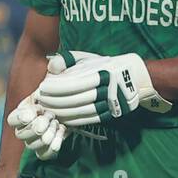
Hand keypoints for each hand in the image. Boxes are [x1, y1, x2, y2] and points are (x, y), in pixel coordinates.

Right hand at [7, 97, 66, 160]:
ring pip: (34, 145)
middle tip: (51, 115)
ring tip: (57, 122)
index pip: (12, 121)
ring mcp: (31, 144)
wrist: (68, 110)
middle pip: (22, 135)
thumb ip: (39, 94)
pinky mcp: (43, 152)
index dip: (24, 116)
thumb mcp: (45, 92)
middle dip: (40, 124)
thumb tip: (35, 103)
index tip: (39, 109)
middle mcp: (21, 132)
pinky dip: (56, 141)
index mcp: (18, 116)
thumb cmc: (54, 100)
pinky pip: (45, 154)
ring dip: (50, 131)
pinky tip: (61, 130)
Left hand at [37, 51, 170, 125]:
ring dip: (59, 113)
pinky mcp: (110, 114)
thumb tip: (51, 68)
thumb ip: (68, 60)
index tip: (41, 88)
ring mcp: (109, 103)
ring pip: (79, 112)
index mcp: (100, 72)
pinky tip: (61, 117)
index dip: (54, 88)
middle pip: (73, 99)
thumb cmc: (106, 65)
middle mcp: (106, 88)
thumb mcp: (88, 57)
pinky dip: (71, 120)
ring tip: (47, 110)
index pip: (71, 83)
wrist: (136, 77)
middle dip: (53, 102)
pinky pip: (87, 120)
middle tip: (40, 102)